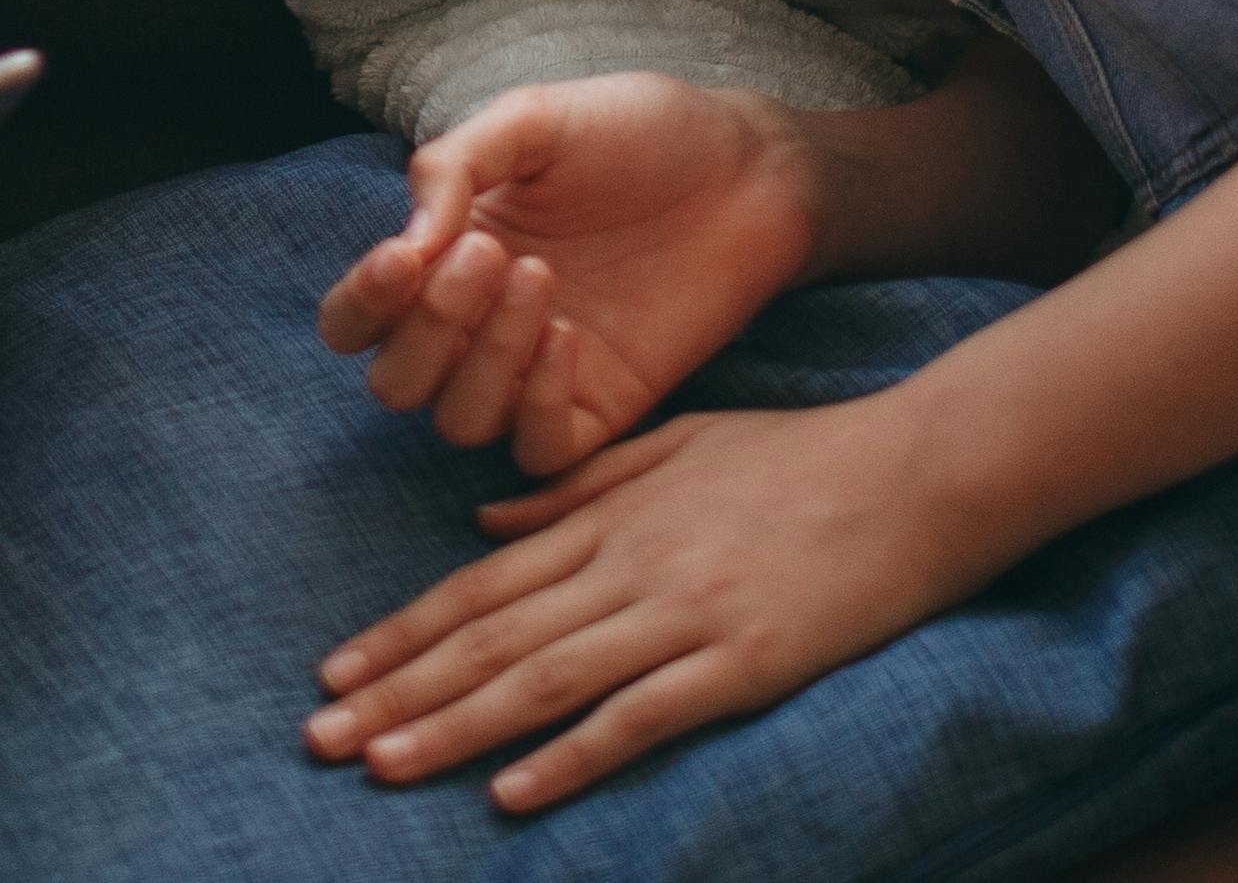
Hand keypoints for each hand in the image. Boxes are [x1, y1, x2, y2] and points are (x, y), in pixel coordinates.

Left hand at [305, 394, 1010, 811]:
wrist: (916, 473)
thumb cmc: (802, 457)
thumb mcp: (676, 444)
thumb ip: (575, 488)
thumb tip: (483, 528)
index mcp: (608, 513)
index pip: (479, 586)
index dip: (401, 632)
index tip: (335, 672)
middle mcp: (628, 564)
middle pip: (490, 639)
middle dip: (398, 691)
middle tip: (321, 739)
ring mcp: (682, 615)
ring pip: (544, 679)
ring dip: (454, 728)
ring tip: (382, 766)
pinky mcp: (741, 663)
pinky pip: (640, 717)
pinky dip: (573, 756)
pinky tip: (514, 793)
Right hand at [318, 76, 830, 474]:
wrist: (748, 166)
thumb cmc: (638, 132)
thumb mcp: (532, 120)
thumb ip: (452, 167)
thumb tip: (406, 245)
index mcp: (445, 257)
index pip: (356, 320)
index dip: (360, 304)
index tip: (402, 257)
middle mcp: (478, 326)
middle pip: (395, 382)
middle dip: (426, 327)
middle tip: (492, 254)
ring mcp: (538, 373)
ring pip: (459, 420)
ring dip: (483, 357)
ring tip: (541, 278)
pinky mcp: (601, 407)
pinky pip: (536, 449)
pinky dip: (533, 403)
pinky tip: (568, 336)